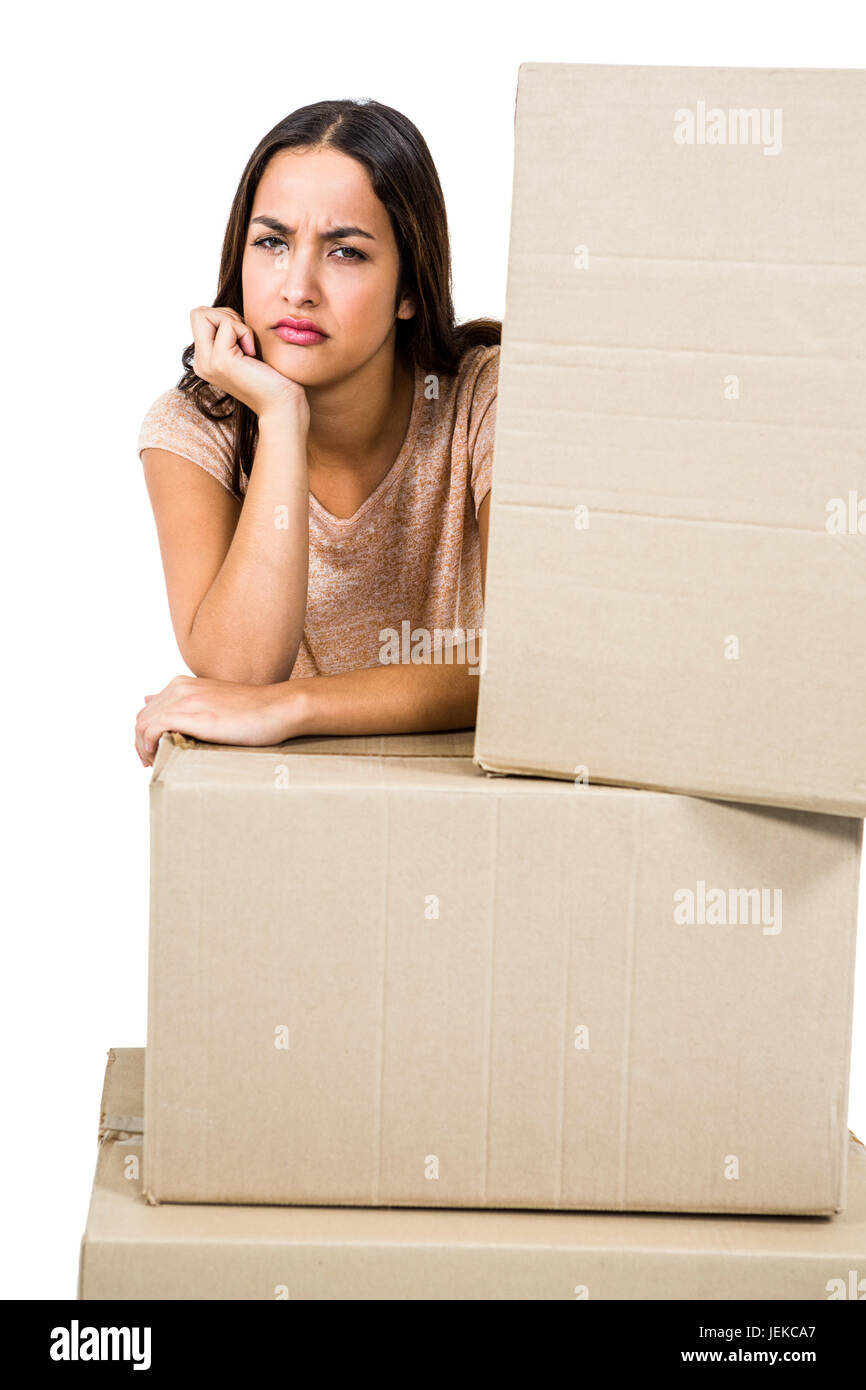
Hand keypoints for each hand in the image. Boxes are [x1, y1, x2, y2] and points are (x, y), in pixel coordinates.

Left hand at [134, 674, 304, 766]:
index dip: (145, 733)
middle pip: (142, 717)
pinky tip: (157, 757)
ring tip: (154, 764)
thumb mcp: (215, 702)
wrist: (278, 708)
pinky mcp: (191, 715)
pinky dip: (148, 745)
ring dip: (142, 747)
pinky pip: (153, 729)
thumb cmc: (254, 711)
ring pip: (142, 724)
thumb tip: (154, 700)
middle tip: (151, 763)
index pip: (149, 709)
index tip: (154, 752)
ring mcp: (185, 700)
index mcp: (183, 684)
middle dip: (140, 742)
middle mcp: (180, 688)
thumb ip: (189, 703)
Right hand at [191, 305, 309, 428]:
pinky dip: (245, 332)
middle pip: (198, 313)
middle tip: (246, 339)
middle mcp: (200, 363)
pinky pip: (227, 324)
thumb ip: (230, 333)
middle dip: (226, 316)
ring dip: (236, 323)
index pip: (199, 317)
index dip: (224, 317)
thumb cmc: (273, 376)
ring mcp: (207, 363)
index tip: (243, 338)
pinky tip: (254, 354)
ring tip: (249, 349)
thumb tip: (226, 311)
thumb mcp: (245, 349)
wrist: (283, 404)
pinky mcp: (220, 361)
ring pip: (206, 314)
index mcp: (204, 360)